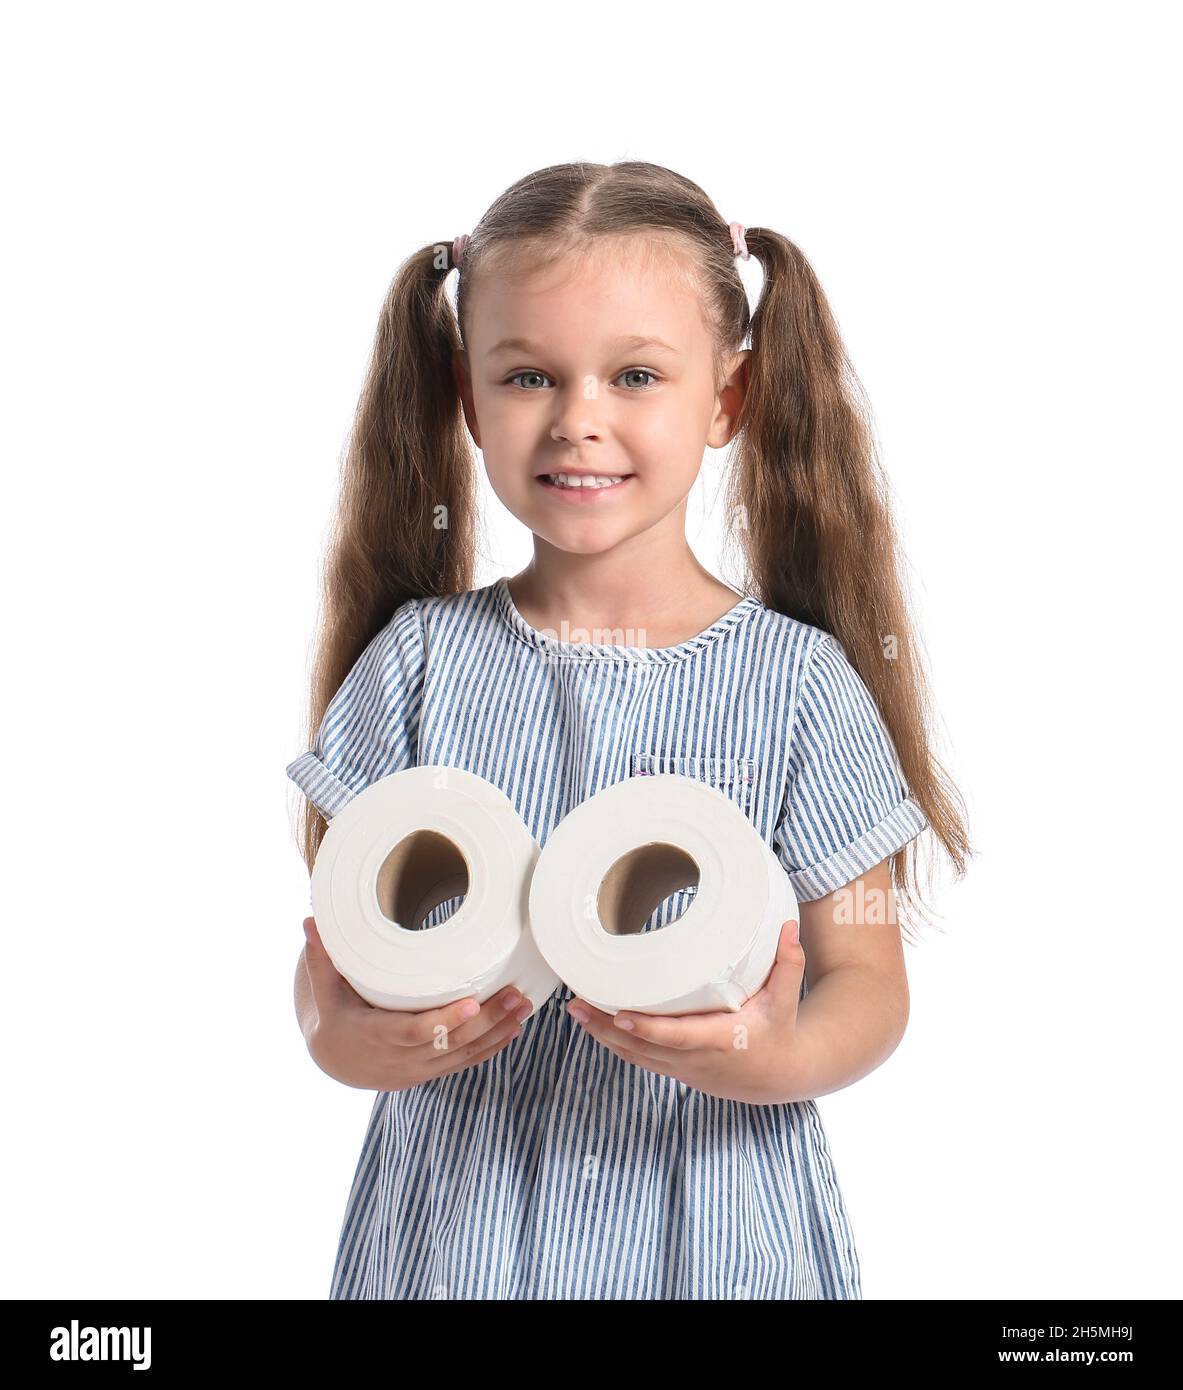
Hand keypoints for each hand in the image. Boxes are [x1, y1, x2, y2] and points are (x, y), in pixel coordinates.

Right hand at [300, 916, 532, 1090]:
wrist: (336, 1063)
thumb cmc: (333, 1017)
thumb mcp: (323, 992)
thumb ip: (321, 958)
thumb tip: (309, 920)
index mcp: (375, 1037)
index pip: (413, 1033)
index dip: (443, 1021)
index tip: (471, 1003)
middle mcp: (401, 1059)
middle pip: (450, 1044)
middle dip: (486, 1022)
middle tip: (516, 995)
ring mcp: (419, 1069)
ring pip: (464, 1055)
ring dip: (498, 1032)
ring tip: (524, 1005)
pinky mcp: (432, 1070)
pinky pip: (466, 1062)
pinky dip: (492, 1047)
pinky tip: (515, 1028)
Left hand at [565, 919, 810, 1104]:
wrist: (782, 1075)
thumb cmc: (780, 1031)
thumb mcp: (786, 999)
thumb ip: (788, 963)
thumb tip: (788, 926)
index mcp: (720, 1040)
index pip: (677, 1037)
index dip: (648, 1030)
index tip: (621, 1017)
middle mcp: (696, 1059)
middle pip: (643, 1048)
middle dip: (607, 1029)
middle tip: (576, 1005)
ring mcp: (683, 1069)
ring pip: (634, 1056)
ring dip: (602, 1035)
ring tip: (575, 1011)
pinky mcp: (676, 1070)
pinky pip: (639, 1060)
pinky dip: (614, 1044)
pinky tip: (593, 1026)